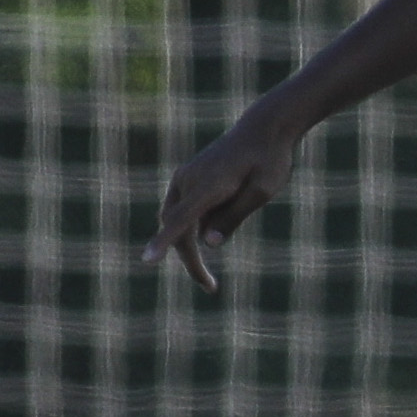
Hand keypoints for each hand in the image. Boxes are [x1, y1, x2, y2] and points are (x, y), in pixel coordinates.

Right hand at [143, 109, 301, 292]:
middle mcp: (189, 180)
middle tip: (210, 287)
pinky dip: (192, 228)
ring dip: (187, 246)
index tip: (146, 260)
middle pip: (177, 227)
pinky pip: (183, 210)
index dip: (163, 242)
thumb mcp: (263, 190)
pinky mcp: (187, 178)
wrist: (263, 129)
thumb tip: (207, 243)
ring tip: (209, 277)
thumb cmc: (269, 160)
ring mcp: (185, 178)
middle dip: (189, 259)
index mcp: (209, 185)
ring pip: (177, 220)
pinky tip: (215, 230)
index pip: (181, 220)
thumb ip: (235, 216)